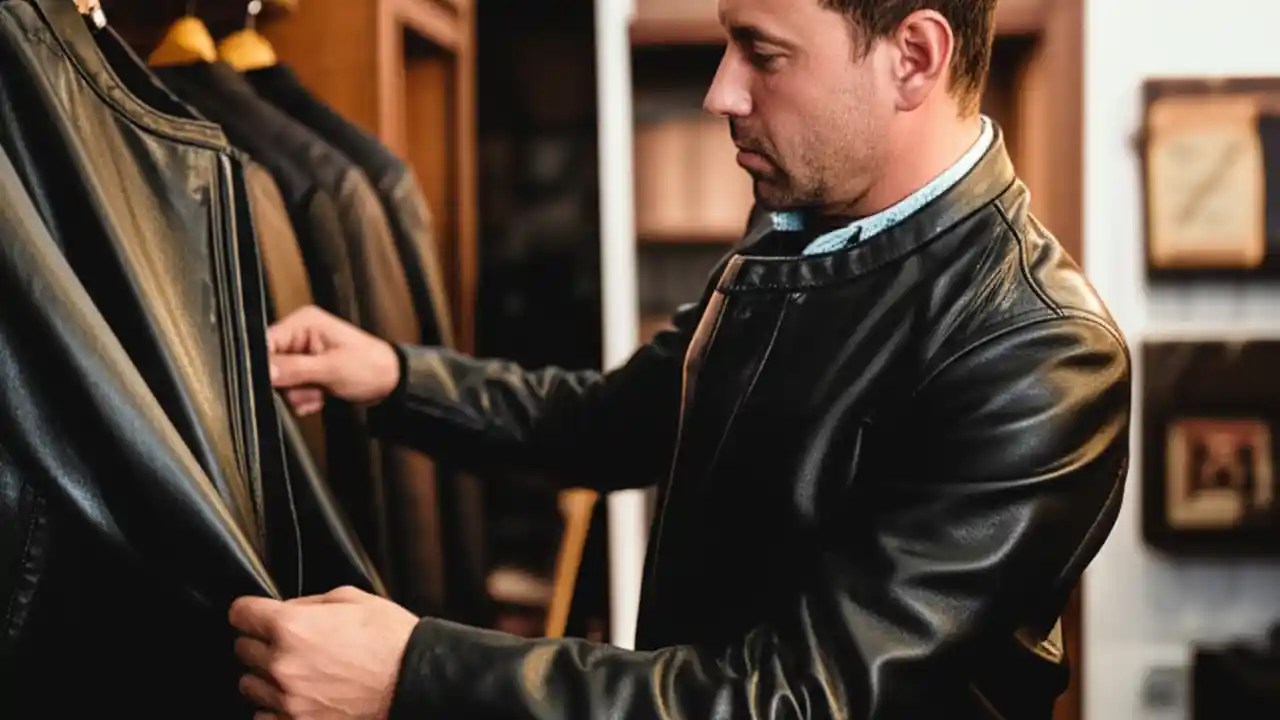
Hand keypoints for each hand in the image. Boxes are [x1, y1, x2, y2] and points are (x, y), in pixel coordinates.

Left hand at [228, 586, 418, 718]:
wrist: (416, 681)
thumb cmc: (391, 641)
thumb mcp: (353, 600)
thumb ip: (309, 604)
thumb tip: (287, 610)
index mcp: (292, 627)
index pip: (240, 613)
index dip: (251, 610)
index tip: (256, 614)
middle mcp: (282, 665)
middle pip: (242, 649)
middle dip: (262, 641)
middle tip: (290, 642)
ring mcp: (288, 700)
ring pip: (248, 685)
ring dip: (265, 676)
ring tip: (296, 671)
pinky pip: (262, 716)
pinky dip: (274, 706)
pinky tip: (297, 697)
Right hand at [267, 305, 400, 415]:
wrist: (390, 383)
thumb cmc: (371, 366)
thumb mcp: (332, 368)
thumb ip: (296, 369)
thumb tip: (266, 371)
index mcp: (303, 323)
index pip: (266, 342)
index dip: (266, 366)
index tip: (277, 382)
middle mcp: (299, 336)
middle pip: (270, 366)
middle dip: (290, 384)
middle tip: (312, 387)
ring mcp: (302, 356)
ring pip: (280, 383)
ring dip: (300, 394)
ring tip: (321, 391)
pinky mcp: (306, 372)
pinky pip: (291, 391)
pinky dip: (305, 399)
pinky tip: (322, 396)